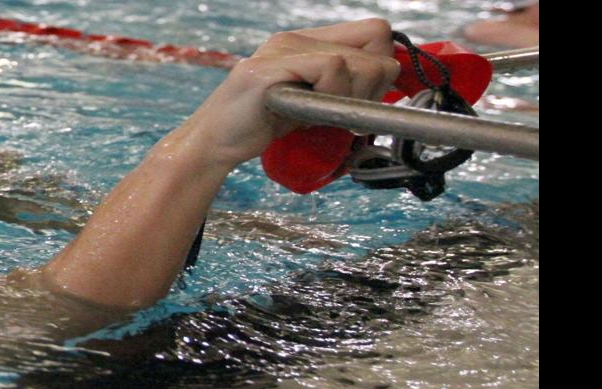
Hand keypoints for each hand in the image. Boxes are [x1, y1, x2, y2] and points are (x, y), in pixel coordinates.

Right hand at [170, 19, 401, 169]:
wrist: (216, 143)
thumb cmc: (262, 125)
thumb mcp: (311, 103)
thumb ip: (340, 87)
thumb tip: (385, 80)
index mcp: (309, 42)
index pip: (376, 32)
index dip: (382, 68)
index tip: (364, 100)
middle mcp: (297, 38)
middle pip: (377, 42)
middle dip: (371, 87)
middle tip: (342, 113)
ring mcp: (281, 50)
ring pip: (354, 61)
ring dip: (347, 98)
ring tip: (318, 116)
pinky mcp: (268, 70)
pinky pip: (329, 69)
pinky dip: (329, 96)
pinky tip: (307, 115)